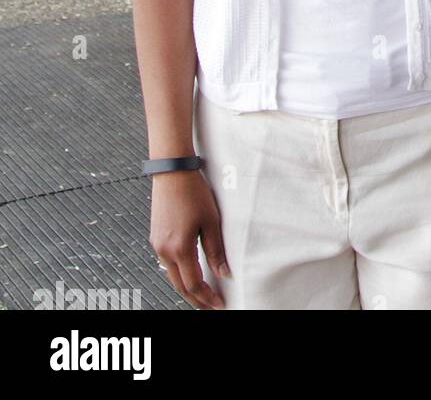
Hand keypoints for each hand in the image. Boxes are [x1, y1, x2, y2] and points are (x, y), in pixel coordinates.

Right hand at [149, 170, 228, 308]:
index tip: (218, 305)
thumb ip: (216, 251)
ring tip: (202, 295)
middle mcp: (164, 251)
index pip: (194, 285)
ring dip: (186, 288)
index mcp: (180, 249)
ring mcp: (157, 246)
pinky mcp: (155, 238)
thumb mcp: (211, 221)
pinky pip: (167, 264)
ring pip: (172, 277)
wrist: (172, 173)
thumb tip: (224, 274)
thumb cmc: (193, 192)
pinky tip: (188, 273)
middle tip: (210, 307)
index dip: (207, 298)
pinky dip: (179, 274)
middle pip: (180, 286)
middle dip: (196, 300)